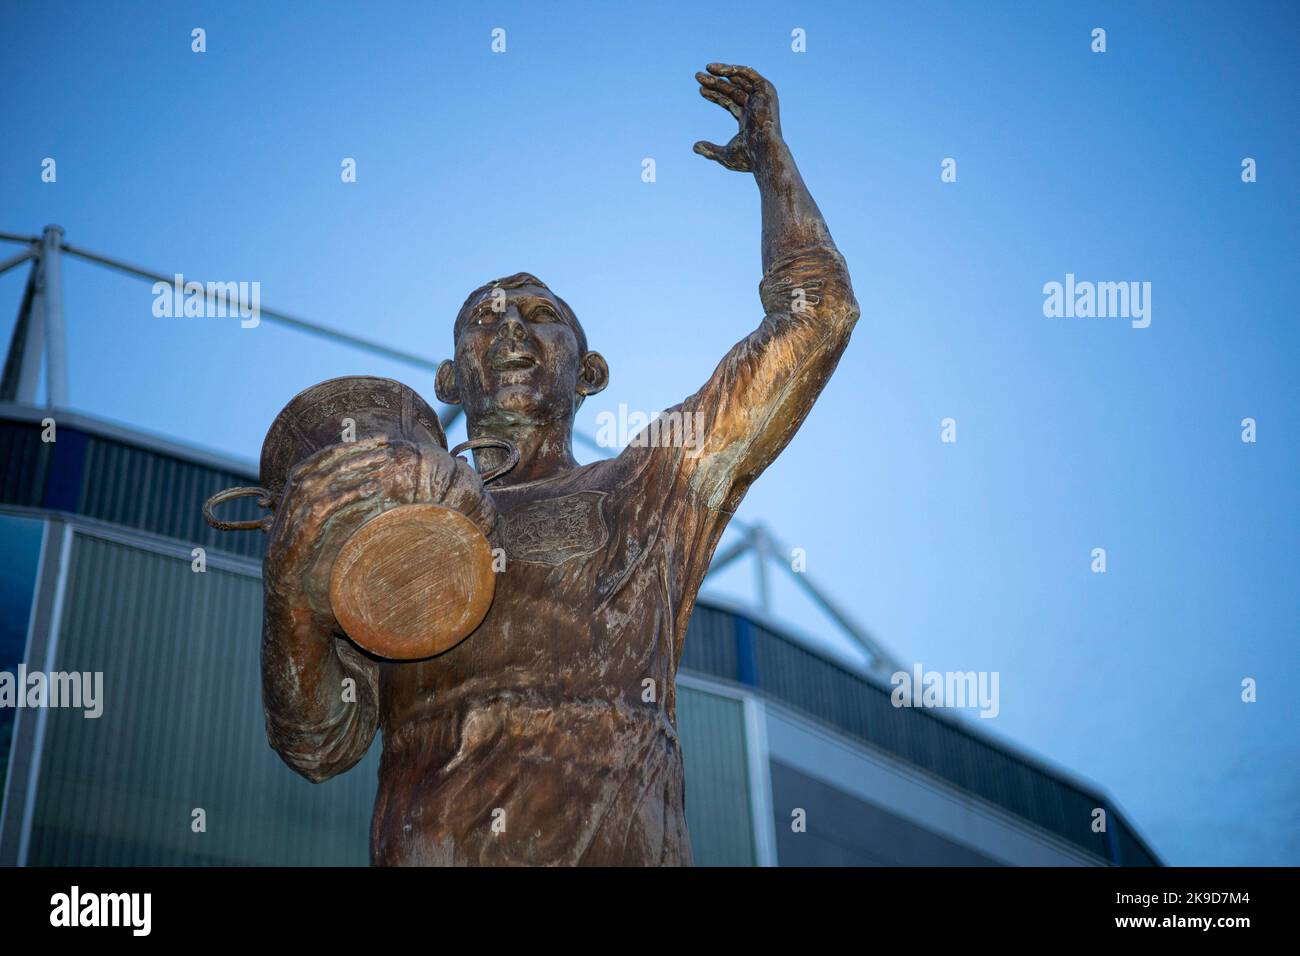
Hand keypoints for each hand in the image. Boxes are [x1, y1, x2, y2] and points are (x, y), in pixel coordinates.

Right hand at [264, 437, 463, 621]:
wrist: (305, 656)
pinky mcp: (286, 562)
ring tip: (381, 462)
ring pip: (308, 490)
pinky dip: (341, 499)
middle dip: (346, 454)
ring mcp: (281, 545)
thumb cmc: (333, 617)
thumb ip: (367, 547)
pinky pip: (312, 519)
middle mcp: (282, 530)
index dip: (341, 452)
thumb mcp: (353, 573)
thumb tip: (411, 529)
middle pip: (308, 473)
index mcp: (293, 527)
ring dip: (347, 471)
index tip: (377, 441)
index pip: (311, 473)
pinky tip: (369, 491)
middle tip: (383, 443)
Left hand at [693, 63, 781, 172]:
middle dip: (715, 83)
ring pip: (739, 80)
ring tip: (706, 69)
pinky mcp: (765, 89)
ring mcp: (761, 97)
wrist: (763, 151)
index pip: (729, 102)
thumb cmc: (747, 157)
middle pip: (732, 90)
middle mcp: (755, 106)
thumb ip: (710, 150)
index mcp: (748, 119)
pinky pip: (747, 73)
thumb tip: (694, 147)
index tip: (701, 90)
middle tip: (698, 77)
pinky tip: (716, 69)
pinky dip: (732, 69)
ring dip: (722, 73)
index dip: (715, 95)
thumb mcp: (725, 155)